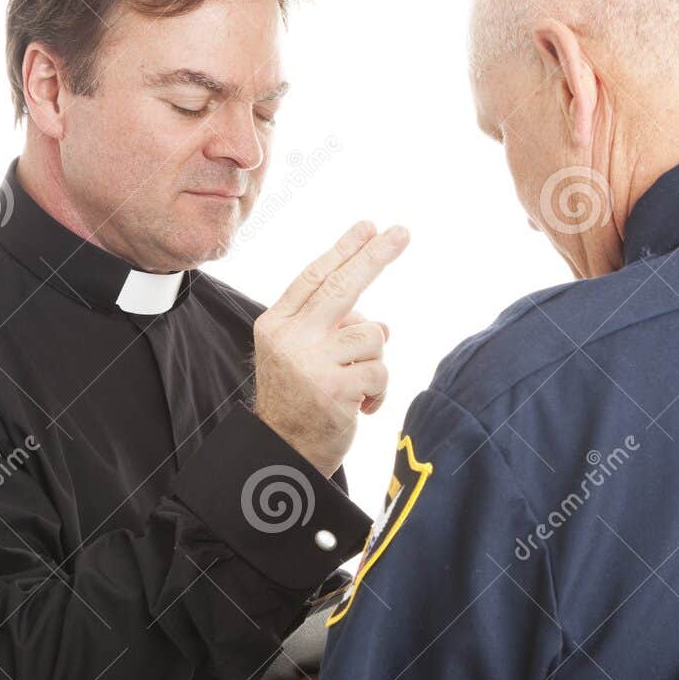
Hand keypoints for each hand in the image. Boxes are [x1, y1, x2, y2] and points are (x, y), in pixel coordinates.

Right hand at [253, 221, 409, 476]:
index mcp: (276, 324)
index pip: (314, 276)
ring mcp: (310, 362)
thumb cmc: (298, 401)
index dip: (344, 250)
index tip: (368, 226)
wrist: (282, 453)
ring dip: (374, 360)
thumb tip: (382, 324)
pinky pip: (380, 369)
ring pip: (372, 334)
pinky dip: (379, 389)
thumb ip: (332, 330)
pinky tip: (361, 405)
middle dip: (375, 256)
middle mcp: (290, 337)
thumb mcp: (302, 356)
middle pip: (342, 286)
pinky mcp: (334, 388)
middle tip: (402, 232)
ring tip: (355, 384)